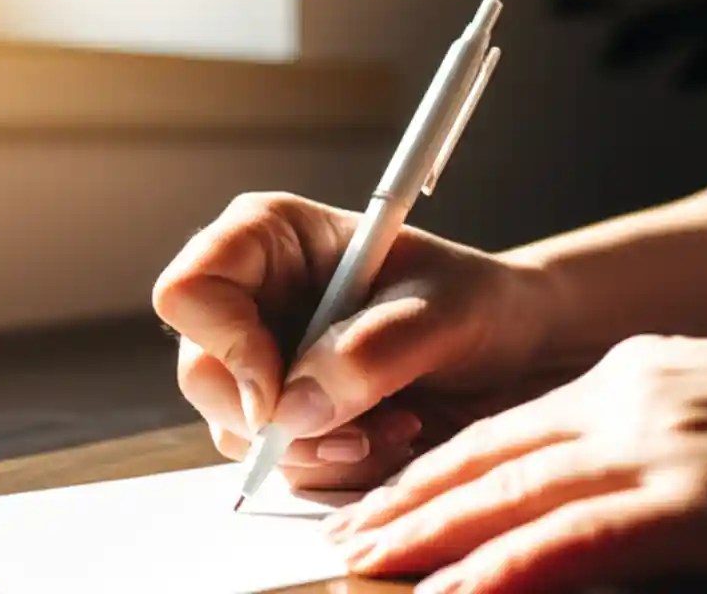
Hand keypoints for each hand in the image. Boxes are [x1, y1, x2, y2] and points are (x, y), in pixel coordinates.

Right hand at [152, 192, 561, 487]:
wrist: (515, 354)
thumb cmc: (480, 304)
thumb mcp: (443, 314)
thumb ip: (369, 353)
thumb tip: (293, 409)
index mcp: (269, 239)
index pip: (191, 289)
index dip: (224, 344)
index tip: (279, 391)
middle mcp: (251, 298)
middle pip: (200, 373)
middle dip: (276, 420)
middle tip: (354, 434)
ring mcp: (262, 360)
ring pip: (235, 430)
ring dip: (318, 448)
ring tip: (395, 425)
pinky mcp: (284, 413)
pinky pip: (276, 463)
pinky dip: (334, 467)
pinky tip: (388, 439)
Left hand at [325, 335, 706, 592]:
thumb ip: (635, 450)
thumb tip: (570, 496)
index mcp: (630, 377)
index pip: (503, 429)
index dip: (431, 470)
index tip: (380, 502)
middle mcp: (629, 400)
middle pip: (490, 454)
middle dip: (409, 501)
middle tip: (345, 538)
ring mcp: (662, 446)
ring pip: (515, 492)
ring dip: (431, 534)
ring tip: (367, 564)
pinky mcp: (701, 501)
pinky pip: (580, 539)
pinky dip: (510, 568)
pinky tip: (457, 593)